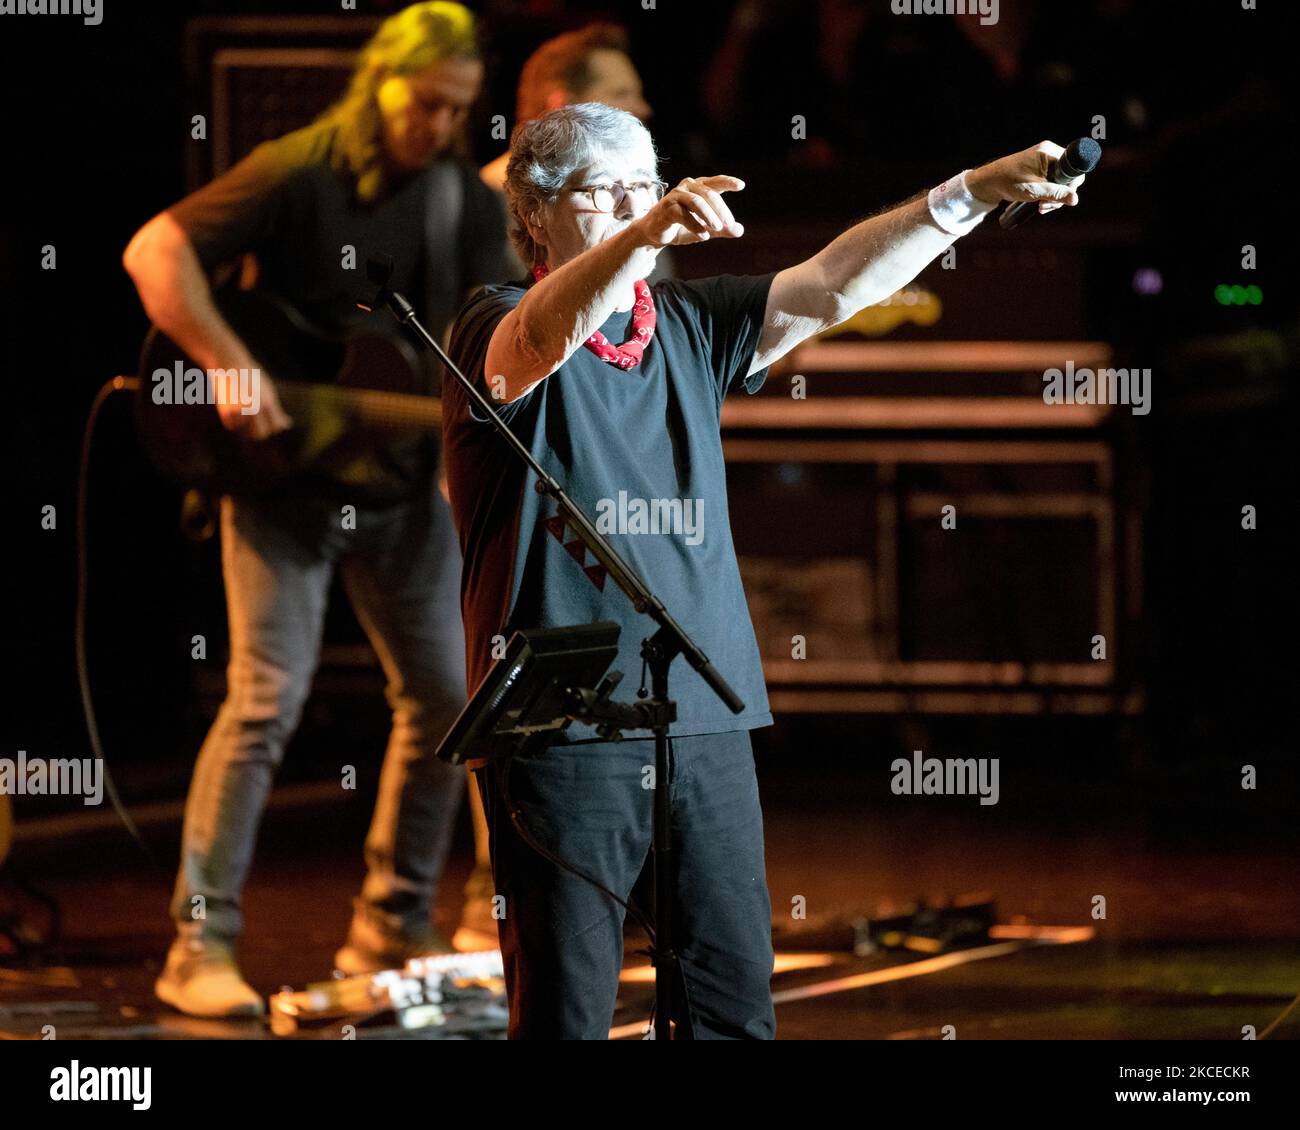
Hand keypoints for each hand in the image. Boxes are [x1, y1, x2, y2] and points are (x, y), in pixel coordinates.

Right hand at [212, 357, 291, 439]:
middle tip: (254, 425)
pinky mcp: (226, 412)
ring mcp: (240, 411)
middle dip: (259, 432)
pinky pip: (232, 426)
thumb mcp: (268, 390)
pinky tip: (231, 408)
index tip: (269, 424)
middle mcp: (255, 408)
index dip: (273, 428)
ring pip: (245, 432)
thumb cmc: (250, 376)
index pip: (276, 427)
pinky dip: (232, 421)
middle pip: (261, 434)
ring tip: (240, 408)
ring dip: (243, 425)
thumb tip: (287, 425)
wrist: (229, 362)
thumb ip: (275, 409)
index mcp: (268, 402)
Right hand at [631, 175, 746, 247]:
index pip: (715, 183)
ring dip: (709, 215)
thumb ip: (722, 229)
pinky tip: (703, 236)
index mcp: (698, 188)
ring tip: (717, 229)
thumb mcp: (705, 228)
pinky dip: (695, 226)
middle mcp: (687, 187)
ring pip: (696, 202)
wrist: (656, 233)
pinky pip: (683, 214)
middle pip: (708, 194)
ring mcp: (676, 196)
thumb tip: (739, 230)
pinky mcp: (667, 208)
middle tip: (729, 223)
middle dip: (720, 209)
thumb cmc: (682, 227)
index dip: (727, 182)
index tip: (740, 185)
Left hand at [968, 141, 1086, 215]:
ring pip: (1059, 183)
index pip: (1071, 167)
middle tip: (1047, 206)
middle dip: (1060, 195)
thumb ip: (1055, 194)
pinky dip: (1047, 195)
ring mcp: (1043, 163)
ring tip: (1041, 208)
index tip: (1062, 197)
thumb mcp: (1034, 190)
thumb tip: (1075, 199)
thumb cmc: (1008, 182)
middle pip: (1066, 177)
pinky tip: (1040, 205)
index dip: (1071, 184)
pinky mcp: (1038, 172)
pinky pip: (1051, 184)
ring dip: (1053, 198)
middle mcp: (1048, 154)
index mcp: (1049, 151)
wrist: (988, 183)